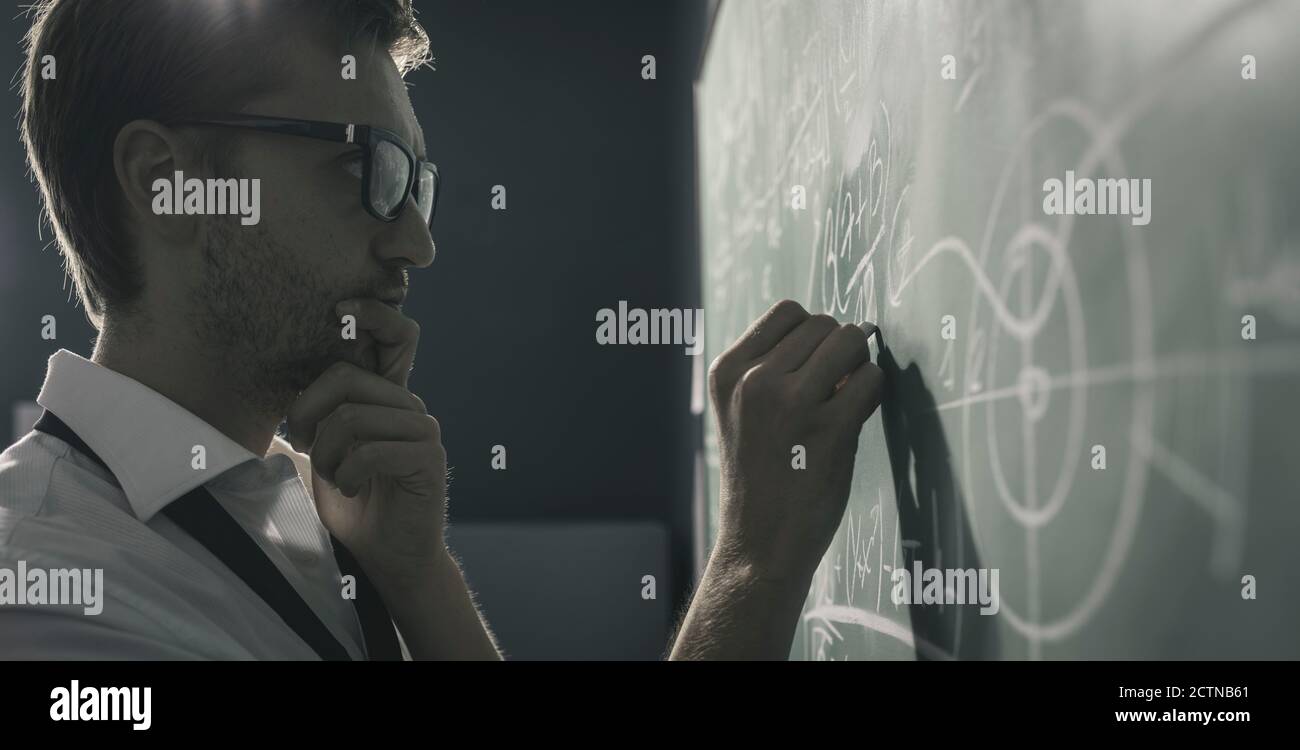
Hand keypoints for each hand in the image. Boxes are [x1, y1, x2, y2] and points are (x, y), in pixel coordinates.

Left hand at [286, 298, 446, 591]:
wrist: (388, 557)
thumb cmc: (353, 508)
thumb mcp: (320, 458)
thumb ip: (308, 424)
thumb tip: (264, 397)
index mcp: (386, 397)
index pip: (394, 335)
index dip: (372, 314)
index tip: (339, 308)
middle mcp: (408, 404)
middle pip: (345, 378)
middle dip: (307, 413)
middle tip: (305, 445)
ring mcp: (422, 429)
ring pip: (351, 417)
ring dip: (328, 455)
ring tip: (335, 477)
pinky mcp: (427, 458)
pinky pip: (371, 450)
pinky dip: (347, 474)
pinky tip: (351, 488)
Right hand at [708, 299, 884, 581]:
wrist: (760, 543)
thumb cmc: (759, 476)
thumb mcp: (742, 413)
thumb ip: (774, 371)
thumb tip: (840, 335)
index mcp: (727, 372)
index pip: (787, 312)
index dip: (812, 333)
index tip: (815, 364)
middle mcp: (754, 382)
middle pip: (823, 323)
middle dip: (838, 348)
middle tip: (835, 386)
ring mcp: (791, 405)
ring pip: (850, 340)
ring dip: (858, 364)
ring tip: (847, 397)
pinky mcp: (828, 430)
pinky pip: (871, 378)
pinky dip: (873, 390)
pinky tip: (857, 415)